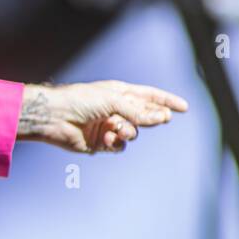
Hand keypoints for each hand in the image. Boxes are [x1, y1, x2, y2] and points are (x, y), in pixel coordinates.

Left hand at [16, 80, 188, 153]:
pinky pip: (119, 145)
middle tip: (161, 119)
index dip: (166, 101)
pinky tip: (107, 137)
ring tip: (117, 128)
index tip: (184, 107)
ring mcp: (109, 126)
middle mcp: (116, 109)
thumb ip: (138, 111)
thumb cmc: (80, 100)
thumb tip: (162, 118)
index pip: (149, 96)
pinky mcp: (101, 142)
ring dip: (129, 131)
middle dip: (152, 118)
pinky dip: (117, 142)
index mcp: (118, 93)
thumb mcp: (113, 101)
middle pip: (145, 116)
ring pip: (133, 133)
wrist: (54, 116)